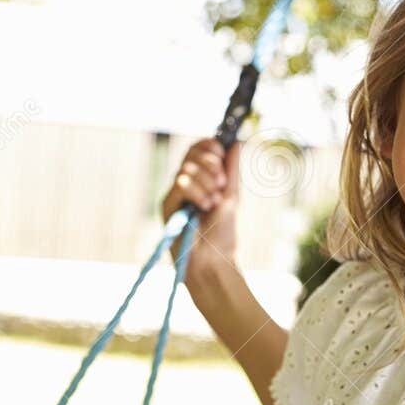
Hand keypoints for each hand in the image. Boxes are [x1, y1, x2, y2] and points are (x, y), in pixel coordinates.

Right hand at [161, 136, 240, 283]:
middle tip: (221, 183)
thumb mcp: (232, 196)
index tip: (222, 156)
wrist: (213, 261)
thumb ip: (232, 170)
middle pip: (190, 153)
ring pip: (187, 167)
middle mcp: (184, 185)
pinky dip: (197, 192)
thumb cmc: (223, 234)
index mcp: (200, 181)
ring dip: (207, 182)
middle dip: (210, 162)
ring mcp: (175, 195)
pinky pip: (181, 183)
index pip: (198, 149)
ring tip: (214, 203)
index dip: (210, 146)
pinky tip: (204, 207)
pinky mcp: (167, 205)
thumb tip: (237, 142)